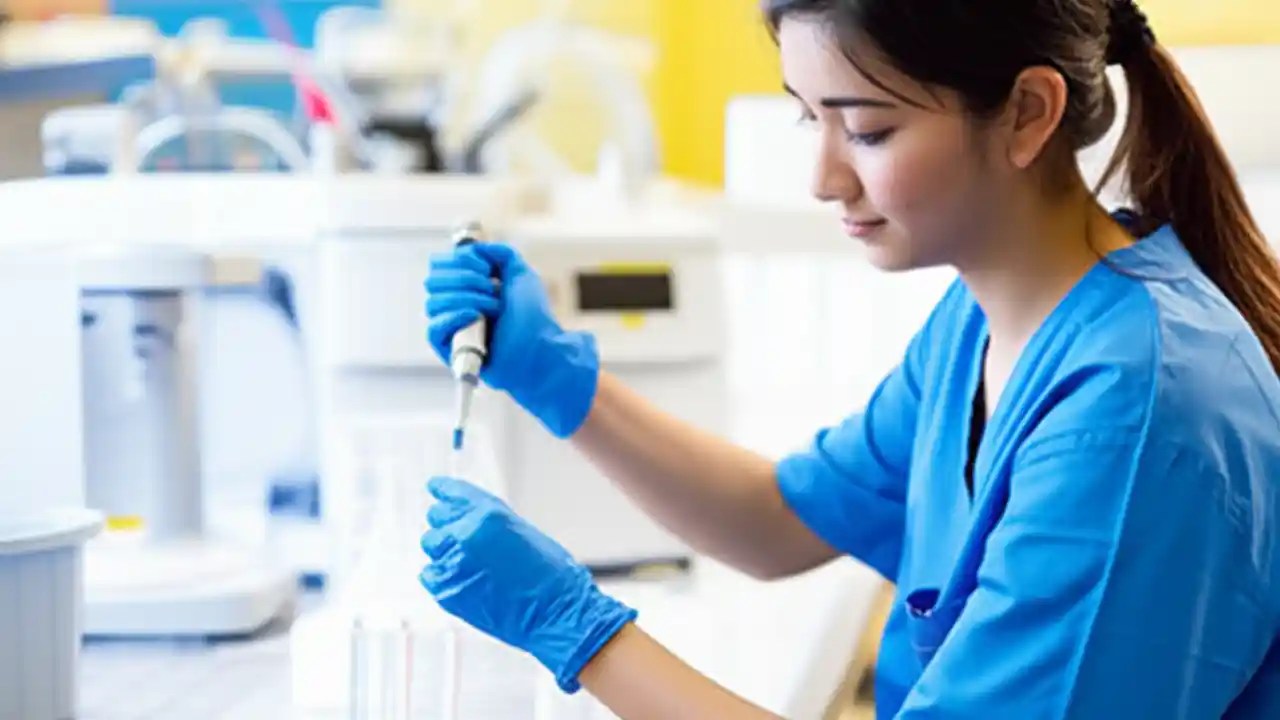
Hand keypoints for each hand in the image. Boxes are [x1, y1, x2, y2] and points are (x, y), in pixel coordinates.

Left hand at [419, 476, 636, 691]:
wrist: (556, 613)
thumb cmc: (552, 576)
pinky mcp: (447, 592)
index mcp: (488, 514)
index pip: (452, 493)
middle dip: (449, 524)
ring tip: (469, 563)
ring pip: (431, 545)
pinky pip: (430, 575)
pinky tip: (463, 580)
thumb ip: (491, 523)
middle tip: (464, 537)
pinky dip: (441, 576)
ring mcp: (454, 564)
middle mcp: (466, 534)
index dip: (442, 489)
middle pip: (438, 517)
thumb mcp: (522, 532)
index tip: (435, 487)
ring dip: (446, 550)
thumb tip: (473, 523)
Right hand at [424, 242, 598, 437]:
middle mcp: (454, 306)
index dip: (459, 261)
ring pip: (434, 302)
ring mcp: (451, 328)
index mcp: (467, 288)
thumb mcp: (522, 275)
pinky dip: (454, 317)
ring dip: (469, 300)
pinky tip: (476, 317)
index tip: (486, 268)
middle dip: (466, 279)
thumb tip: (475, 248)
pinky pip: (433, 329)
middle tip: (493, 291)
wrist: (541, 349)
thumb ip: (501, 254)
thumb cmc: (534, 318)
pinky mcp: (449, 350)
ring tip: (495, 310)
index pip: (439, 265)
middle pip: (433, 280)